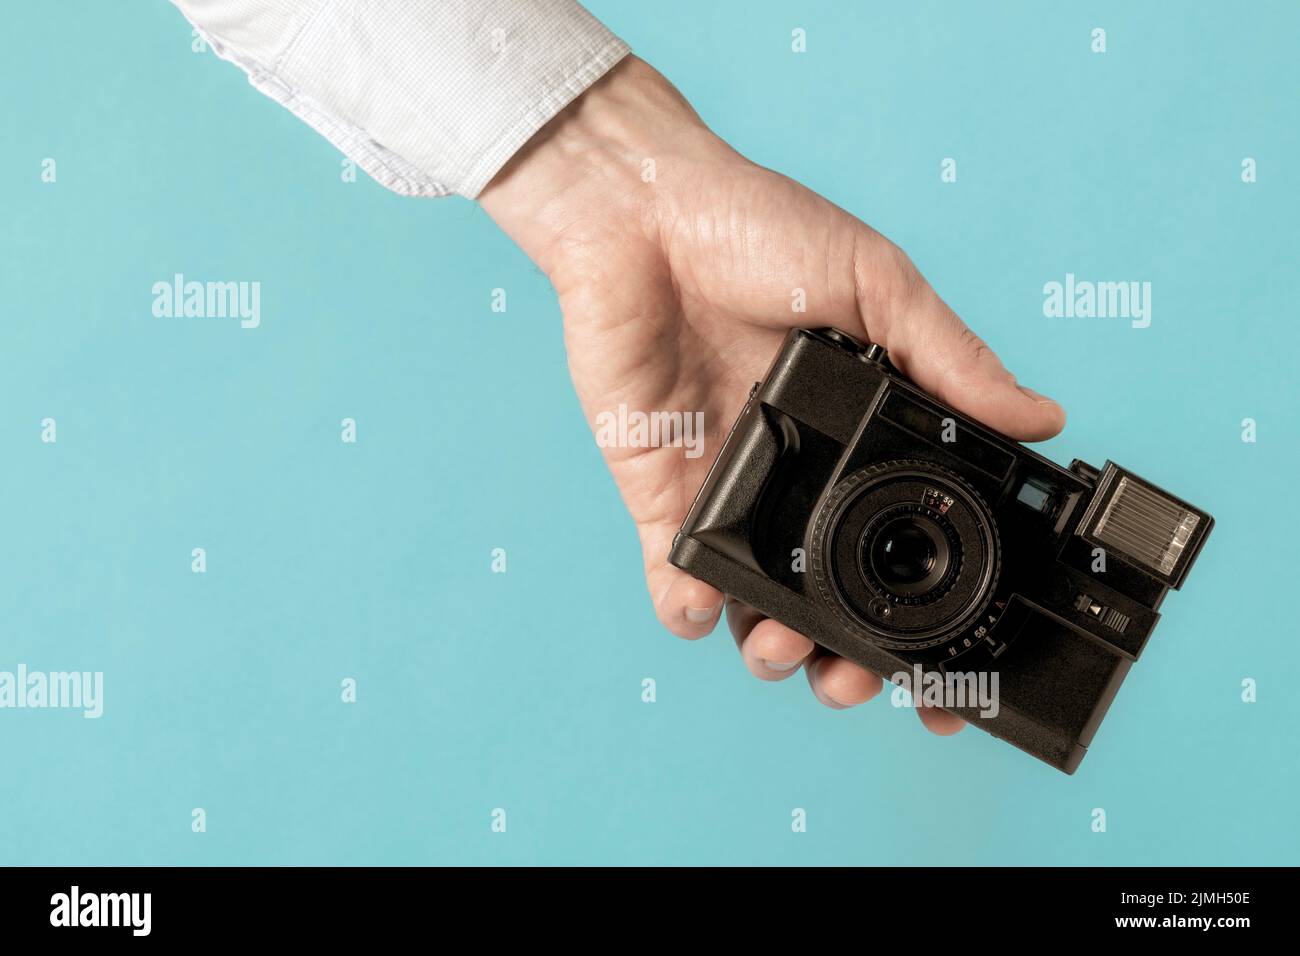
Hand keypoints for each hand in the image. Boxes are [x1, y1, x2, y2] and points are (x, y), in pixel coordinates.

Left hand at [481, 56, 1063, 731]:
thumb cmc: (756, 228)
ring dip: (771, 650)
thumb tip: (1043, 418)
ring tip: (786, 658)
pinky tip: (703, 615)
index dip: (929, 608)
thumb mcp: (876, 284)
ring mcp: (731, 487)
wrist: (644, 209)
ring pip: (756, 602)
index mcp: (860, 433)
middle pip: (831, 595)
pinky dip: (686, 608)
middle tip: (857, 681)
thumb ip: (950, 357)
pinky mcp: (660, 488)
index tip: (948, 666)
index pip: (904, 534)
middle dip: (846, 658)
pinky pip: (673, 570)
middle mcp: (799, 474)